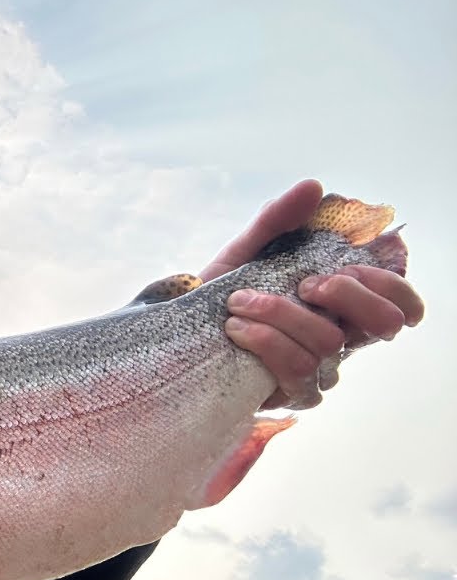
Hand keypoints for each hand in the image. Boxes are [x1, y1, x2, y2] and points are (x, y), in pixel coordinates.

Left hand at [200, 179, 423, 409]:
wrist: (182, 333)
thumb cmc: (222, 293)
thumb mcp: (247, 250)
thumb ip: (278, 219)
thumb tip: (313, 186)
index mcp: (339, 304)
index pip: (397, 302)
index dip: (392, 286)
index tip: (352, 269)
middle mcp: (339, 338)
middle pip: (380, 323)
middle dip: (346, 295)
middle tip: (305, 284)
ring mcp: (319, 369)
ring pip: (327, 342)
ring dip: (280, 316)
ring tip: (238, 303)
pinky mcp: (292, 393)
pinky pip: (296, 370)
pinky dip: (264, 341)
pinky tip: (236, 328)